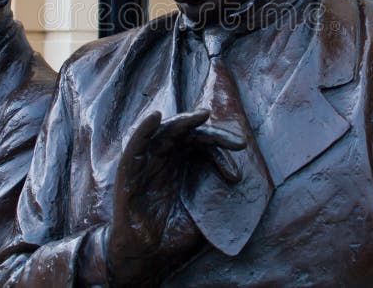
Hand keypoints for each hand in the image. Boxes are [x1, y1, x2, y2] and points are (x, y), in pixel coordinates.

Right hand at [103, 110, 244, 285]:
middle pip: (186, 133)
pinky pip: (134, 147)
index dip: (221, 146)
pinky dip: (142, 130)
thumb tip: (243, 183)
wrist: (148, 258)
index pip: (201, 143)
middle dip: (210, 132)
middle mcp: (164, 159)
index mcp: (181, 164)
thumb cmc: (173, 234)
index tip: (240, 154)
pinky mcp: (129, 173)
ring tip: (201, 115)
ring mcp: (146, 164)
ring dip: (182, 122)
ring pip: (163, 133)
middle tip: (235, 141)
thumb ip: (218, 197)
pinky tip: (154, 118)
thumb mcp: (204, 213)